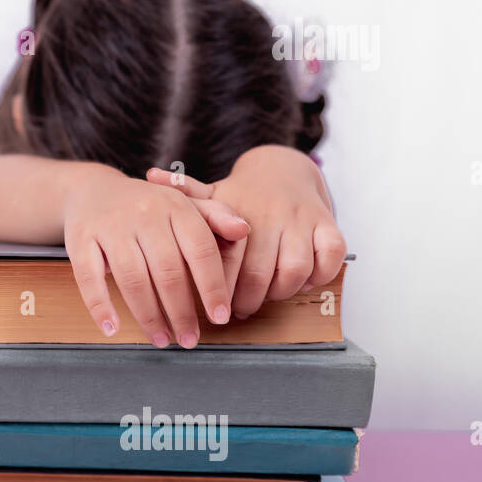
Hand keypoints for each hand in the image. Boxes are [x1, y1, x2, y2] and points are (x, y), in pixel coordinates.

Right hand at [64, 164, 250, 347]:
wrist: (92, 189)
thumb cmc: (147, 206)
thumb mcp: (183, 205)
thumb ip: (216, 218)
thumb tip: (244, 230)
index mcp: (175, 206)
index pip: (200, 250)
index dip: (212, 286)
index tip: (220, 317)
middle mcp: (143, 213)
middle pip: (167, 270)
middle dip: (181, 311)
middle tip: (190, 339)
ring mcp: (110, 227)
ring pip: (133, 279)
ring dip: (148, 316)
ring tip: (161, 339)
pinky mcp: (80, 240)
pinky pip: (89, 278)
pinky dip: (100, 306)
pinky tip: (111, 328)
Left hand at [146, 146, 346, 318]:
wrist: (283, 170)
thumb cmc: (240, 194)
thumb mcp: (211, 192)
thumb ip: (184, 192)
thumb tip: (150, 174)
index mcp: (239, 211)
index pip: (228, 259)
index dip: (220, 289)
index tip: (215, 306)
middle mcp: (271, 215)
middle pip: (260, 272)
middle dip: (248, 300)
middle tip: (238, 311)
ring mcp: (302, 220)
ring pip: (295, 270)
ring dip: (281, 292)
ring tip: (267, 297)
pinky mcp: (328, 225)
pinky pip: (330, 257)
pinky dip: (319, 275)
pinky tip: (303, 281)